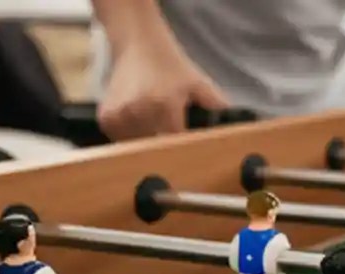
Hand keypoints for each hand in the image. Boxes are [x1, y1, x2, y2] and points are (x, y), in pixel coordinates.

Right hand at [98, 44, 229, 140]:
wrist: (138, 45)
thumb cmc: (171, 66)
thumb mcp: (200, 85)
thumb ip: (218, 108)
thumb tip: (238, 132)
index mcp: (164, 105)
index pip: (177, 145)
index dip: (186, 153)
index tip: (193, 156)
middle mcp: (138, 111)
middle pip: (158, 150)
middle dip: (169, 150)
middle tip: (177, 143)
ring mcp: (119, 116)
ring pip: (139, 149)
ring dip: (150, 145)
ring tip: (158, 126)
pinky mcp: (106, 119)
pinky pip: (123, 141)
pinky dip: (134, 138)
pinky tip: (142, 123)